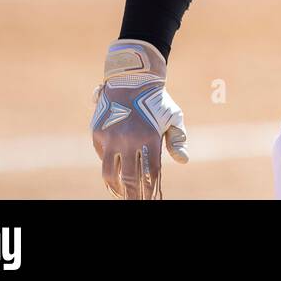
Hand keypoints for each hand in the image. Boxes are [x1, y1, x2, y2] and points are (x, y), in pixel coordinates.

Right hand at [90, 39, 188, 198]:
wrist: (131, 77)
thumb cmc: (156, 99)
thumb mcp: (173, 116)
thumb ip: (177, 139)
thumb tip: (182, 161)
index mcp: (150, 137)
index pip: (152, 173)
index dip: (152, 190)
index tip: (152, 200)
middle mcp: (129, 139)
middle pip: (131, 178)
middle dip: (134, 196)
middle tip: (136, 203)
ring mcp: (111, 137)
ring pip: (110, 173)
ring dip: (115, 187)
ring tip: (120, 194)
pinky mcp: (98, 133)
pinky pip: (102, 155)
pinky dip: (108, 165)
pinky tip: (114, 171)